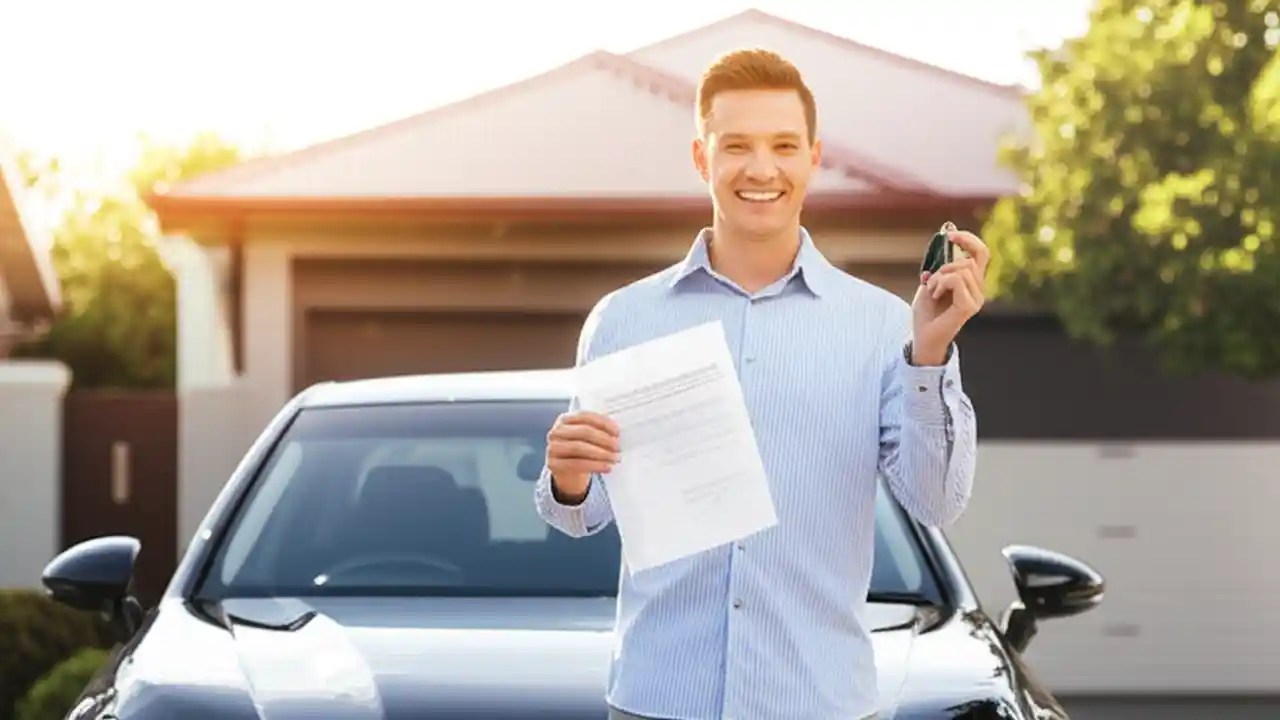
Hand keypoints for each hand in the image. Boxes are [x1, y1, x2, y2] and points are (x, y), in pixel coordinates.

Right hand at [546, 411, 620, 501]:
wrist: (568, 470)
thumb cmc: (582, 449)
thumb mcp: (587, 437)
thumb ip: (599, 431)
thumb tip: (617, 434)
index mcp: (565, 419)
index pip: (585, 416)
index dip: (603, 423)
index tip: (617, 432)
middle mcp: (556, 431)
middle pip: (583, 432)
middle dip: (604, 439)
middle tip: (618, 447)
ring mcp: (553, 448)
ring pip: (579, 448)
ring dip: (601, 454)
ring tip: (615, 458)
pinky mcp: (554, 464)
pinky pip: (577, 464)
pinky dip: (595, 465)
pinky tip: (607, 467)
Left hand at [912, 229, 989, 363]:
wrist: (922, 337)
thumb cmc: (926, 312)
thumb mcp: (930, 281)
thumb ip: (940, 263)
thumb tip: (946, 235)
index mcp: (972, 282)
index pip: (981, 253)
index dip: (968, 239)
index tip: (949, 234)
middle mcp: (978, 289)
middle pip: (969, 260)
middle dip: (945, 266)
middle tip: (932, 281)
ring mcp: (976, 298)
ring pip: (961, 269)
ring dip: (940, 277)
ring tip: (933, 291)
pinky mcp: (969, 306)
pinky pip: (956, 280)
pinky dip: (940, 284)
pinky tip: (935, 296)